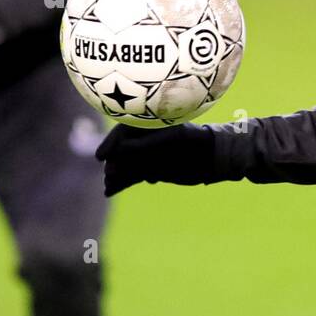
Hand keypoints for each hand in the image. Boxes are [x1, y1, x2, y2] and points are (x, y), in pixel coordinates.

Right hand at [95, 122, 217, 196]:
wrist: (212, 157)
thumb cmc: (193, 141)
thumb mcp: (169, 140)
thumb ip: (143, 146)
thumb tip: (117, 152)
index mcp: (146, 124)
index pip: (122, 131)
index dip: (111, 143)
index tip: (103, 156)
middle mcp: (143, 139)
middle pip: (121, 150)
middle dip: (114, 163)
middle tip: (110, 174)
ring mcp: (146, 155)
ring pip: (125, 165)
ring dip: (115, 175)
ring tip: (108, 186)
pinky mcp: (150, 169)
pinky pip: (132, 176)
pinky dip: (122, 183)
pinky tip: (109, 191)